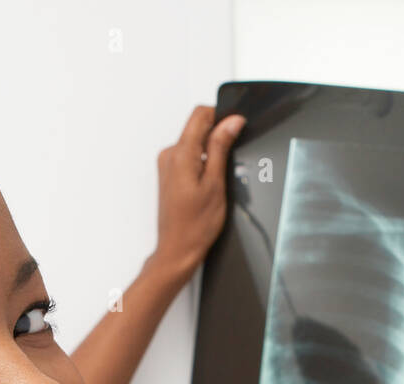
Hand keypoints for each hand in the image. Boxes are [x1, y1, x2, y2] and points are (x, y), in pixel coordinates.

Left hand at [147, 105, 245, 282]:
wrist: (177, 250)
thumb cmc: (195, 226)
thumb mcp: (215, 183)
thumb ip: (221, 147)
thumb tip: (231, 122)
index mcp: (180, 154)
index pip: (200, 114)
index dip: (221, 116)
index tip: (235, 128)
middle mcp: (169, 155)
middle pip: (197, 127)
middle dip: (216, 137)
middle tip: (228, 163)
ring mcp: (167, 165)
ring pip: (194, 143)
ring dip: (209, 153)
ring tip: (217, 179)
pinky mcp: (169, 174)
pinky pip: (188, 157)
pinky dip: (201, 163)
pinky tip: (208, 184)